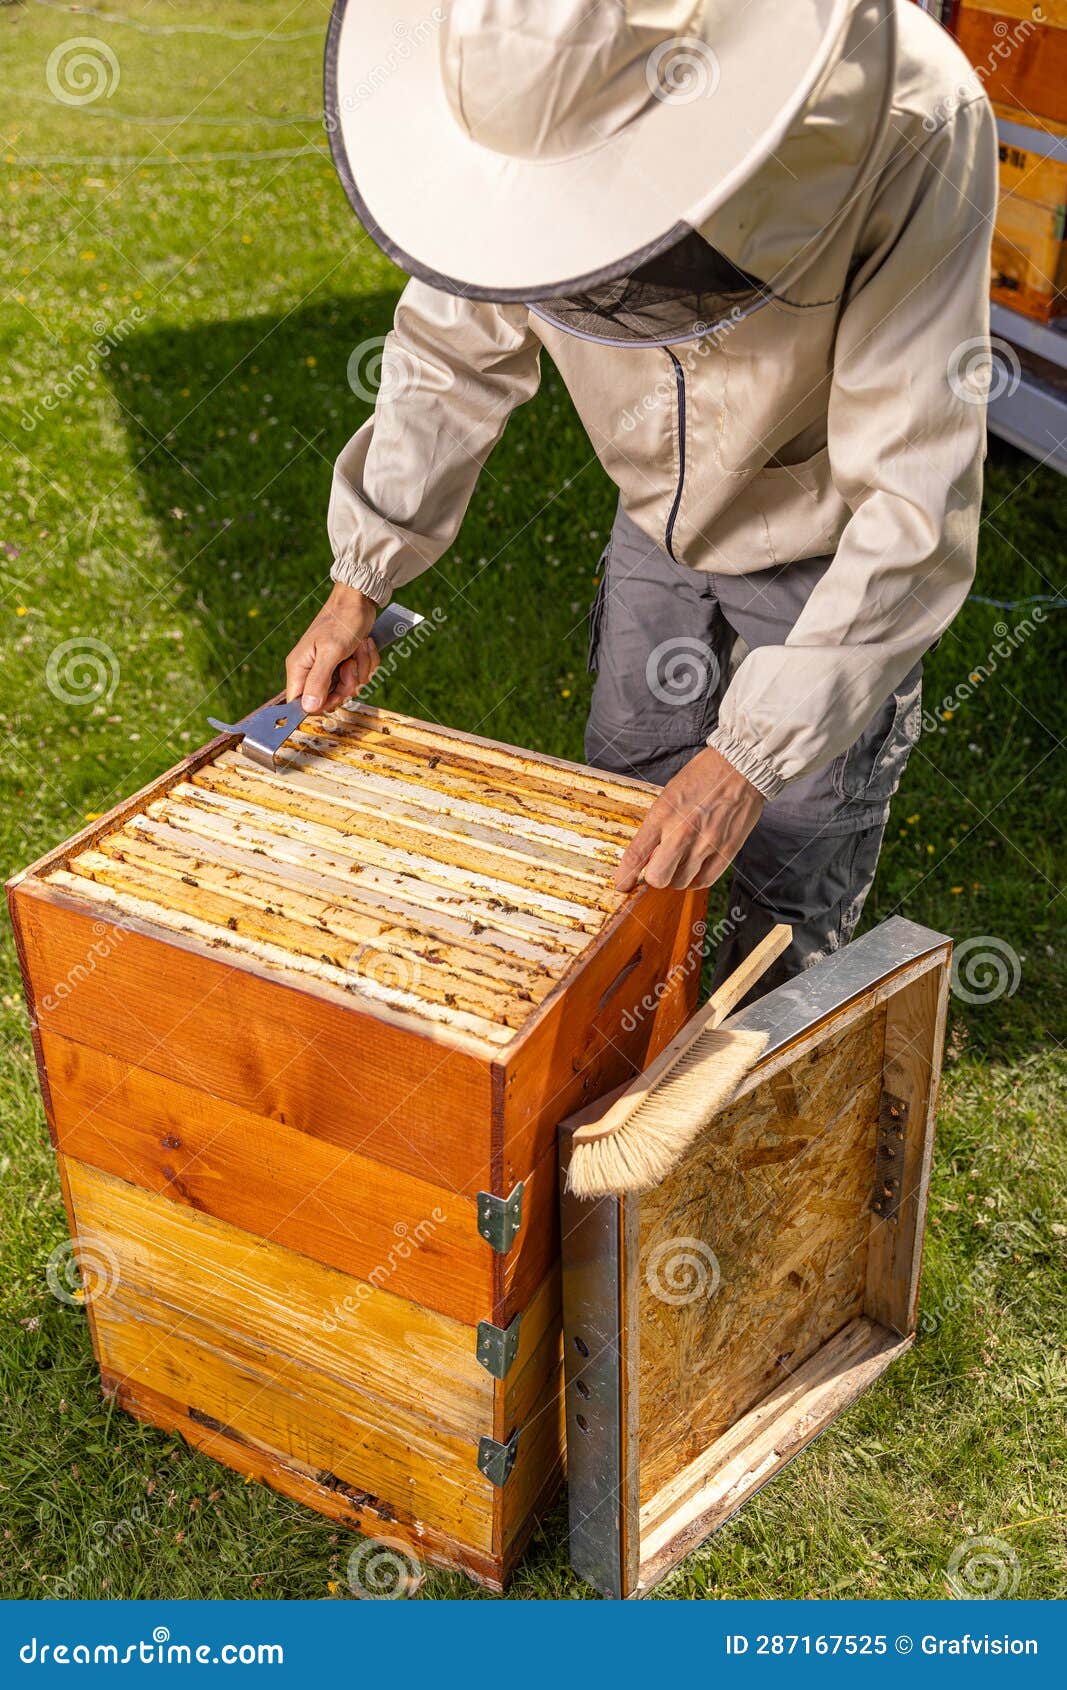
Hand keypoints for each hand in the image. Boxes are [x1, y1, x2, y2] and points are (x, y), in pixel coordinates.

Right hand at [285, 584, 379, 712]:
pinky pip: (360, 677)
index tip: (337, 695)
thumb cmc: (342, 620)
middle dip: (347, 685)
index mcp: (300, 668)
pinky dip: (367, 662)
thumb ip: (318, 681)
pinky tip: (364, 645)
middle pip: (329, 699)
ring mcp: (330, 667)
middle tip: (351, 665)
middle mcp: (312, 670)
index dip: (320, 705)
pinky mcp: (345, 663)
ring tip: (358, 649)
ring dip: (361, 670)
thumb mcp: (330, 651)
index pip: (300, 703)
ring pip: (348, 688)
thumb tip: (308, 708)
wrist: (359, 600)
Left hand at [614, 745, 764, 891]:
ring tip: (682, 862)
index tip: (623, 884)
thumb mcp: (669, 795)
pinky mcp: (726, 850)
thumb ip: (657, 826)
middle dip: (654, 877)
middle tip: (659, 868)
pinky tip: (696, 868)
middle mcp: (682, 832)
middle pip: (658, 878)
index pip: (636, 855)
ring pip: (681, 882)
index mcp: (663, 814)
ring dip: (677, 877)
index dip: (625, 876)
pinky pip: (705, 880)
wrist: (740, 767)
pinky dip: (696, 879)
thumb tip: (647, 856)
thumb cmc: (703, 777)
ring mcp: (705, 843)